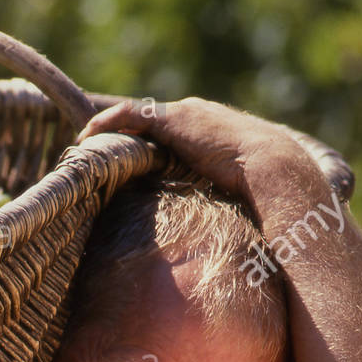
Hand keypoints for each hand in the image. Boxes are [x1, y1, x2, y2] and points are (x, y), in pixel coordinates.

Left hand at [74, 97, 325, 209]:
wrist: (277, 171)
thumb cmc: (268, 194)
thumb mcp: (242, 198)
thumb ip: (227, 207)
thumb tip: (230, 248)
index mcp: (214, 132)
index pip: (172, 132)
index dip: (148, 144)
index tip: (127, 162)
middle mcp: (198, 115)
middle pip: (151, 121)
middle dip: (124, 133)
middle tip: (97, 153)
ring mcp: (185, 113)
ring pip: (137, 117)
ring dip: (110, 129)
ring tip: (84, 145)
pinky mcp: (174, 118)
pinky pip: (130, 114)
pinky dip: (107, 122)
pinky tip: (86, 137)